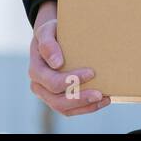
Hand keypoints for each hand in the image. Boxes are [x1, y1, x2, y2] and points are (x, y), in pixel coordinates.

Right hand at [28, 0, 110, 115]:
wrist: (51, 39)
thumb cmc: (51, 33)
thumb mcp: (47, 31)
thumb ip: (47, 44)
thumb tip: (56, 63)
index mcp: (36, 71)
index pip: (52, 82)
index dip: (71, 80)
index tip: (91, 72)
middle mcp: (39, 86)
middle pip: (57, 101)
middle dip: (79, 99)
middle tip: (99, 94)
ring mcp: (47, 95)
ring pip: (64, 109)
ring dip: (85, 106)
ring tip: (104, 98)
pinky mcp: (58, 99)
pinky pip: (71, 110)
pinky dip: (88, 107)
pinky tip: (104, 100)